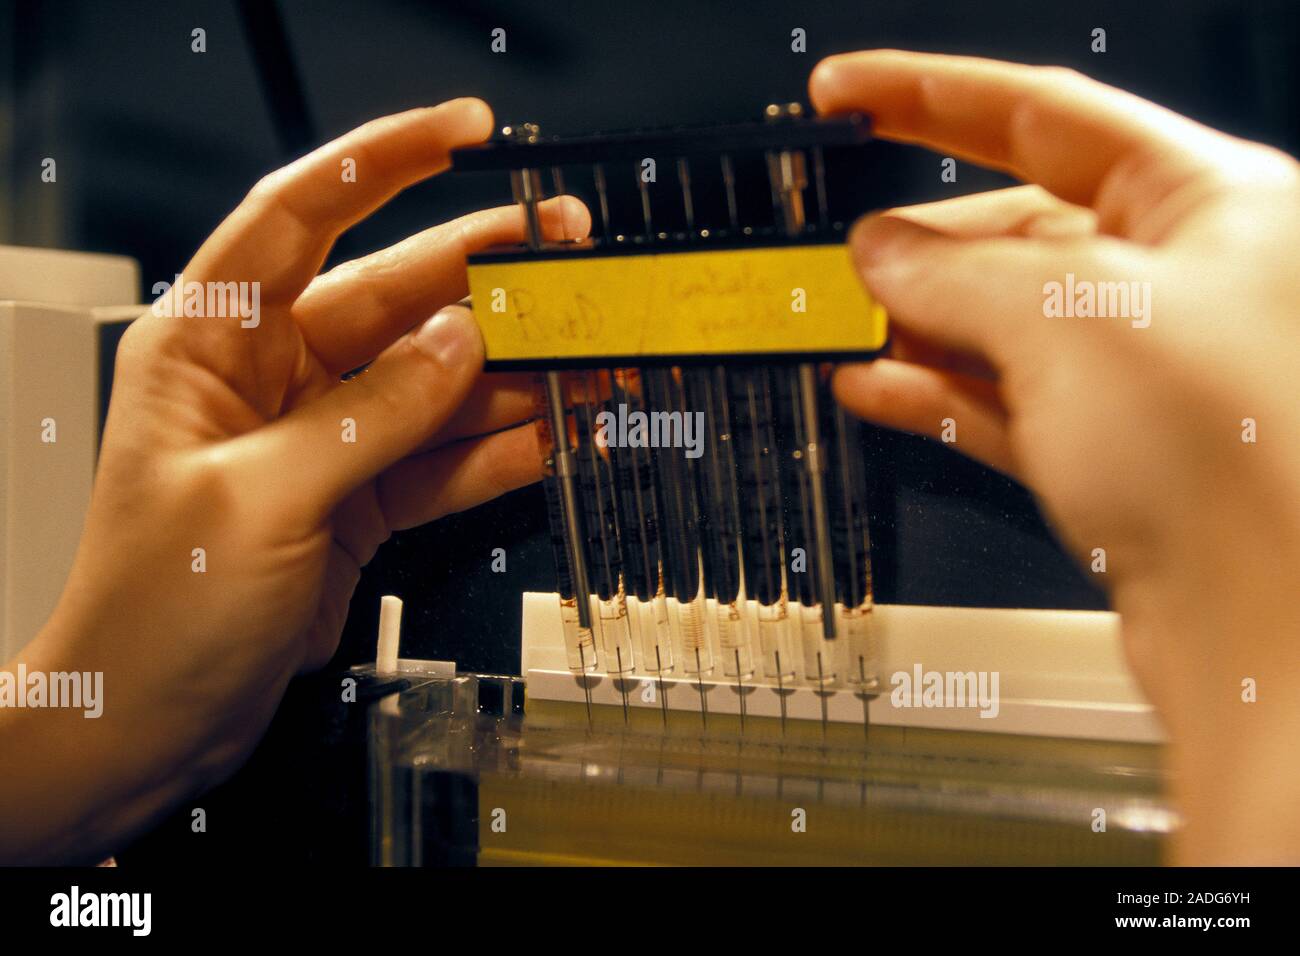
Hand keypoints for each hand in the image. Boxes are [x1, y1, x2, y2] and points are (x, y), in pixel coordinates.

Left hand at [1, 99, 588, 861]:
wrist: (153, 720)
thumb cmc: (153, 611)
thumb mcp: (258, 497)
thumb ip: (370, 416)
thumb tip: (458, 345)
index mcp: (211, 342)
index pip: (298, 212)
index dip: (383, 160)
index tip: (465, 132)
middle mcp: (274, 376)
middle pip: (398, 297)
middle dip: (489, 277)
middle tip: (572, 257)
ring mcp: (329, 436)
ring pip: (440, 381)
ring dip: (518, 373)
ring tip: (592, 359)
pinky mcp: (365, 495)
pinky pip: (448, 455)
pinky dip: (505, 448)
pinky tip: (559, 432)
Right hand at [812, 50, 1299, 862]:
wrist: (1265, 632)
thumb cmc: (1236, 465)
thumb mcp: (1068, 322)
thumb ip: (955, 275)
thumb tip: (880, 255)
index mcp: (1214, 206)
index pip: (1048, 118)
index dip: (931, 96)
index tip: (850, 93)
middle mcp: (1189, 283)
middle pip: (1022, 230)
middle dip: (921, 244)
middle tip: (842, 258)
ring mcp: (1152, 373)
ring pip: (1008, 324)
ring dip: (919, 326)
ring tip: (845, 326)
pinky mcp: (1118, 451)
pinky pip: (1009, 399)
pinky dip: (940, 391)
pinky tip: (880, 385)